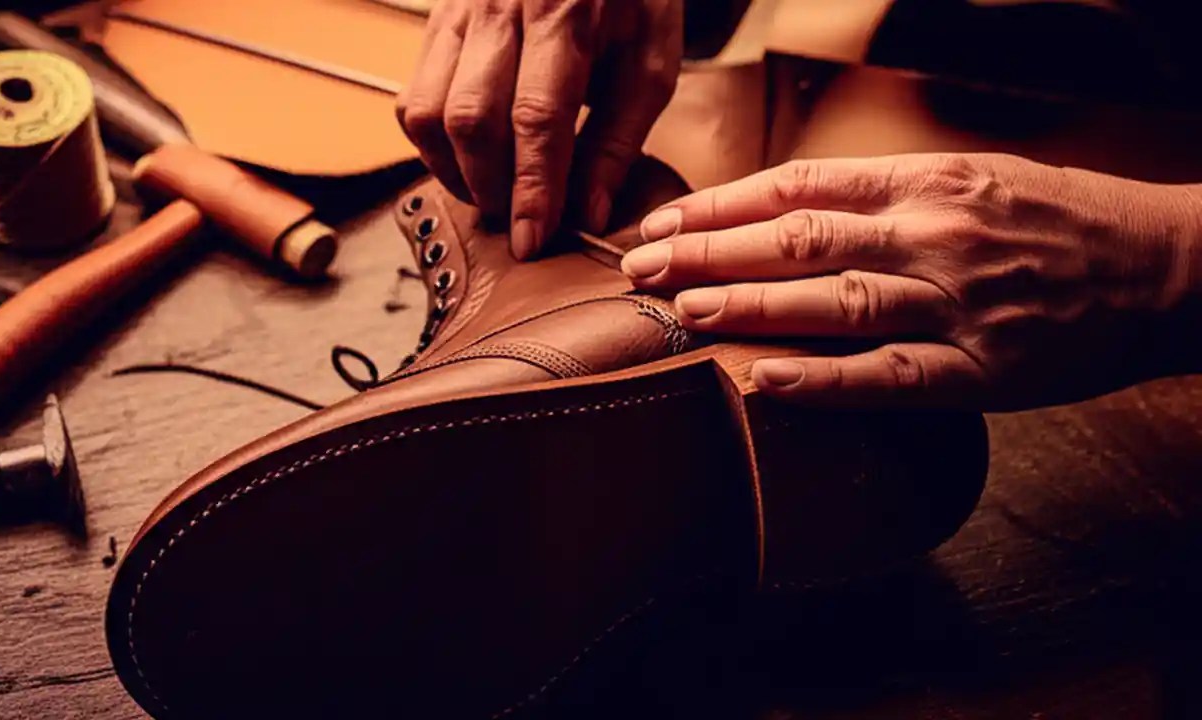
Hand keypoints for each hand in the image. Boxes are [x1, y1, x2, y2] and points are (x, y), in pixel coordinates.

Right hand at [396, 0, 681, 258]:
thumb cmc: (630, 1)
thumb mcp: (650, 64)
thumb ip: (618, 141)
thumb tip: (586, 215)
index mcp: (566, 10)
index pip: (536, 117)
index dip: (531, 189)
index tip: (532, 241)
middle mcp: (500, 4)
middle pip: (471, 119)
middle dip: (492, 187)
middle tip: (520, 219)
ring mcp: (459, 10)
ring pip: (429, 112)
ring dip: (455, 172)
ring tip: (493, 193)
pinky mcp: (437, 22)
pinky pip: (413, 98)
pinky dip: (435, 146)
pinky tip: (471, 160)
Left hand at [622, 153, 1201, 409]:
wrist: (1165, 267)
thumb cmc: (1058, 219)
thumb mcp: (970, 178)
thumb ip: (885, 194)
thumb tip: (788, 211)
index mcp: (927, 181)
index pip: (800, 184)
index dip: (722, 204)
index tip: (665, 222)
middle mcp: (932, 233)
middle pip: (798, 238)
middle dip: (710, 251)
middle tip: (640, 266)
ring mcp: (956, 303)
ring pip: (832, 301)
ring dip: (748, 306)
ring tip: (681, 310)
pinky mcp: (982, 370)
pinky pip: (888, 376)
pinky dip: (822, 380)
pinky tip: (762, 380)